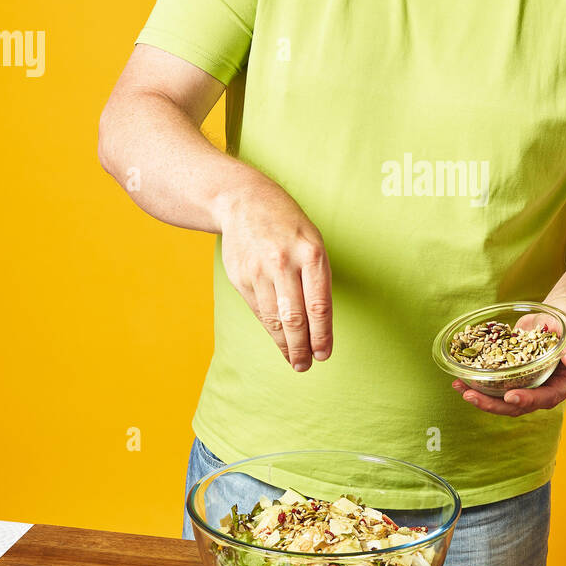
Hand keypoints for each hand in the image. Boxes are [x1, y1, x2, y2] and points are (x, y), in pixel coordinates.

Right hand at [215, 174, 331, 370]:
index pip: (319, 306)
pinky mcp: (240, 277)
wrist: (243, 201)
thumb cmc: (287, 226)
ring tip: (295, 360)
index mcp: (311, 254)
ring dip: (285, 345)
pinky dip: (270, 329)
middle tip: (307, 365)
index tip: (324, 354)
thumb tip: (320, 323)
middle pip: (295, 318)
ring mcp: (259, 270)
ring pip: (274, 319)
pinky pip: (258, 311)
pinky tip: (278, 340)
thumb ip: (317, 279)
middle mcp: (284, 263)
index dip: (322, 335)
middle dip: (302, 348)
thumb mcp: (312, 242)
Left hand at [451, 294, 565, 416]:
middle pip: (518, 405)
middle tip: (471, 396)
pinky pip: (495, 385)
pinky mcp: (512, 376)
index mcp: (563, 384)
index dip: (528, 400)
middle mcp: (543, 389)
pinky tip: (459, 380)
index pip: (546, 398)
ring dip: (480, 397)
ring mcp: (527, 385)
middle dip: (493, 404)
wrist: (558, 312)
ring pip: (502, 399)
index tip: (510, 397)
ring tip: (459, 388)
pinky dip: (477, 384)